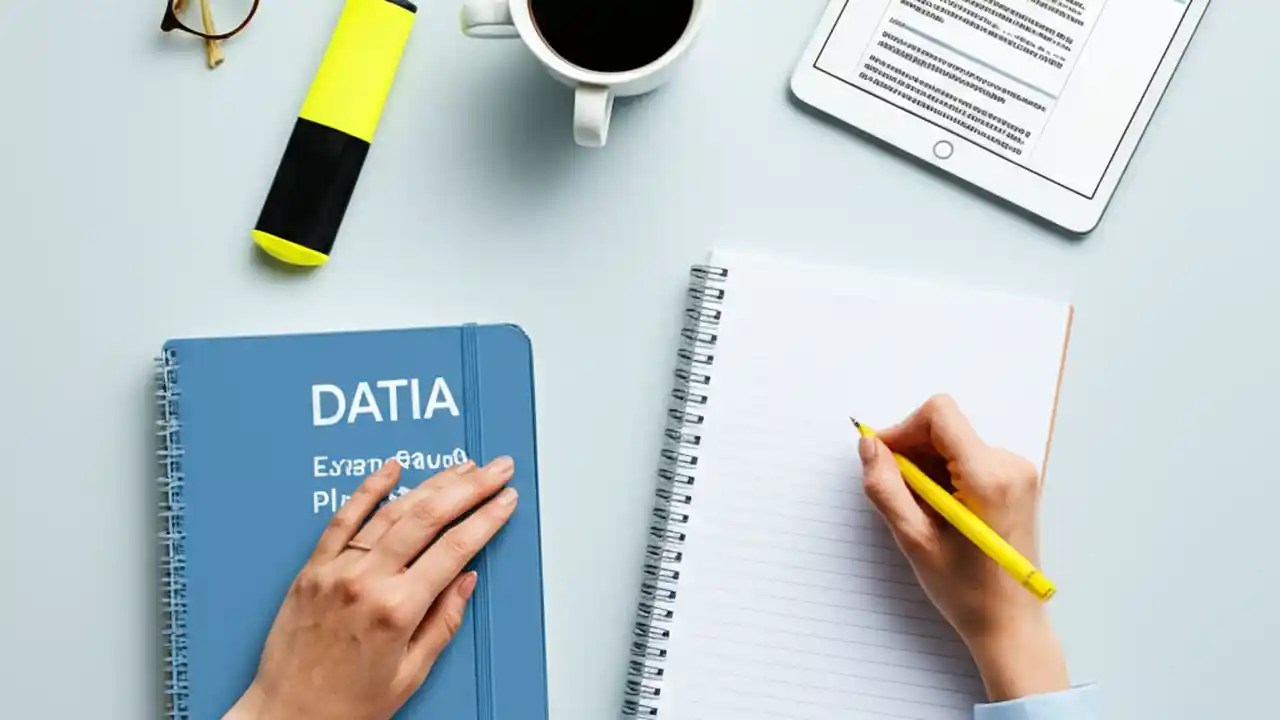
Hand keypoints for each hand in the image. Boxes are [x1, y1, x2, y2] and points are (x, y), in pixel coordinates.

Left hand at [224, 457, 518, 719]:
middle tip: (495, 469)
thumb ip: (443, 620)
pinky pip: (342, 519)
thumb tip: (466, 579)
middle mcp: (366, 582)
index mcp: (397, 609)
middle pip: (429, 517)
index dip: (486, 518)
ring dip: (431, 483)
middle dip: (469, 487)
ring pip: (392, 511)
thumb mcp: (412, 673)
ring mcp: (336, 571)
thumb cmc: (346, 705)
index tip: (505, 500)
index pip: (455, 548)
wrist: (286, 717)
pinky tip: (390, 469)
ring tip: (459, 468)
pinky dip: (368, 490)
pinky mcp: (312, 569)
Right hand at [859, 395, 1068, 701]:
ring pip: (954, 443)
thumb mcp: (915, 539)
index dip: (903, 430)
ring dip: (928, 466)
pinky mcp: (1017, 481)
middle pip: (946, 428)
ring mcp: (1018, 472)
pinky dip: (945, 474)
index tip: (884, 460)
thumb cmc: (966, 590)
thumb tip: (869, 445)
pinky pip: (969, 458)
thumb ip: (886, 487)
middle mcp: (1010, 464)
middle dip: (913, 452)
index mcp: (989, 477)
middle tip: (900, 496)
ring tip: (923, 511)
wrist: (1011, 623)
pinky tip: (942, 511)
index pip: (939, 414)